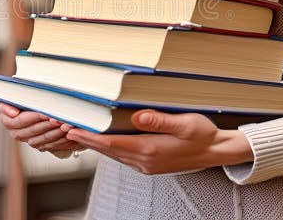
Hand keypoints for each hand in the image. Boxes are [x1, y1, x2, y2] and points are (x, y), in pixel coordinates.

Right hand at [0, 103, 84, 151]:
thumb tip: (13, 113)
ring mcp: (29, 140)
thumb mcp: (13, 97)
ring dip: (56, 132)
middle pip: (34, 130)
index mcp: (8, 122)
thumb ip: (9, 105)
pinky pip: (51, 145)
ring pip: (44, 139)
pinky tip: (68, 133)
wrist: (31, 105)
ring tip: (66, 125)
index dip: (34, 117)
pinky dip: (61, 139)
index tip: (45, 114)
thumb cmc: (23, 98)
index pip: (21, 121)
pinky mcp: (40, 145)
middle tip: (59, 119)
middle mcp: (17, 133)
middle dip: (48, 124)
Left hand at [66, 109, 252, 174]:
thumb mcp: (185, 124)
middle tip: (65, 128)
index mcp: (149, 150)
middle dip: (85, 140)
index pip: (110, 144)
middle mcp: (144, 161)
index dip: (88, 137)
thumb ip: (160, 120)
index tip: (71, 129)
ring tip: (78, 133)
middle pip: (107, 151)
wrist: (216, 151)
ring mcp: (146, 164)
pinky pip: (122, 156)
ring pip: (113, 155)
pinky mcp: (150, 164)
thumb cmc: (203, 135)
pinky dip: (108, 148)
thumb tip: (138, 116)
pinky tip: (102, 141)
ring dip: (95, 145)